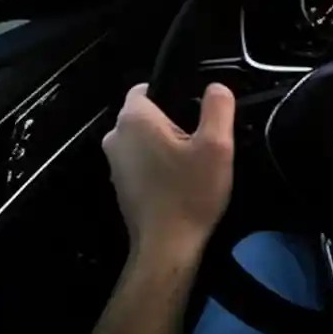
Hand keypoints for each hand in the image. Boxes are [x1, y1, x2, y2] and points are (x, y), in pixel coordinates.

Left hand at [102, 83, 234, 260]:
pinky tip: (179, 182)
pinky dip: (158, 165)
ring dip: (164, 145)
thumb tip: (216, 87)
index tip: (197, 113)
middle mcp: (115, 137)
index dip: (173, 93)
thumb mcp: (217, 146)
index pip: (146, 87)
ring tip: (193, 163)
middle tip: (202, 141)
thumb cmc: (190, 192)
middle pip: (146, 114)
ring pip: (143, 139)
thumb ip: (218, 108)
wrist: (167, 246)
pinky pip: (141, 161)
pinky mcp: (121, 185)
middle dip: (172, 121)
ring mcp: (114, 164)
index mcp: (134, 119)